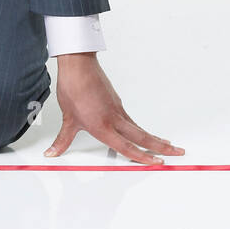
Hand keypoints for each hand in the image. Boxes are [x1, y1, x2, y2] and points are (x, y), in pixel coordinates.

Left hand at [45, 53, 182, 165]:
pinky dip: (140, 129)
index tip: (158, 163)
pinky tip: (141, 132)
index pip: (127, 147)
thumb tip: (52, 153)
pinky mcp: (116, 102)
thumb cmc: (73, 88)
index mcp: (102, 126)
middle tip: (177, 153)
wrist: (78, 65)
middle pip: (142, 137)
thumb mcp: (67, 118)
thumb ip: (62, 140)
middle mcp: (114, 118)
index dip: (143, 157)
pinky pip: (131, 120)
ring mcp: (117, 109)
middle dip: (161, 147)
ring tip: (166, 144)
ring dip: (153, 138)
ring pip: (139, 128)